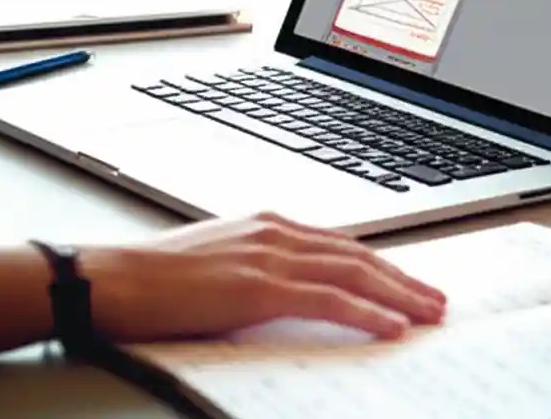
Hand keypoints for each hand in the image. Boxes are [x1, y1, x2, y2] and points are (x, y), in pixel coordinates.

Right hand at [76, 212, 446, 341]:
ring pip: (352, 272)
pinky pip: (328, 298)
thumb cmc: (153, 277)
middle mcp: (275, 231)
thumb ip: (256, 268)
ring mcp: (269, 255)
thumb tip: (285, 292)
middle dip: (402, 278)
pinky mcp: (260, 286)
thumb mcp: (217, 262)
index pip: (339, 244)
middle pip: (357, 254)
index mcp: (266, 225)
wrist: (114, 278)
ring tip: (429, 313)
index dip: (379, 264)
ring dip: (398, 294)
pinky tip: (391, 325)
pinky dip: (366, 311)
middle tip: (436, 300)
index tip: (406, 281)